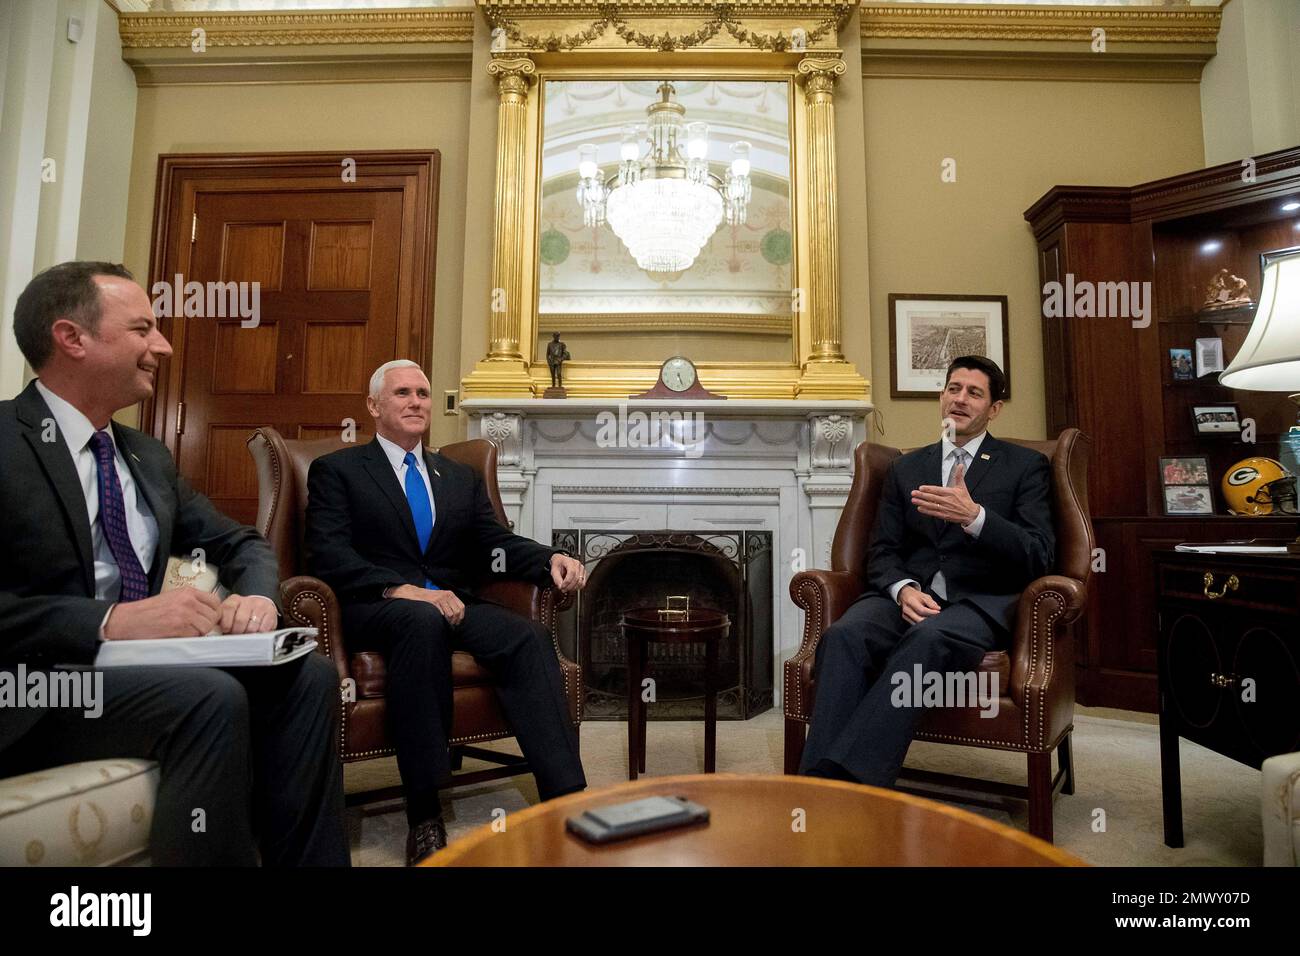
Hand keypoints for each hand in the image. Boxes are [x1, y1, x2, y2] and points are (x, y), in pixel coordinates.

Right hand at [103, 588, 222, 639]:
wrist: (129, 620)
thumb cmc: (149, 611)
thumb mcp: (173, 598)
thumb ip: (191, 601)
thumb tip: (208, 611)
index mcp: (188, 592)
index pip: (215, 601)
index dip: (214, 612)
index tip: (209, 618)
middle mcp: (189, 601)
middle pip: (214, 615)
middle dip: (207, 624)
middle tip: (196, 628)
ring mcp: (185, 614)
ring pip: (207, 627)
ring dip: (199, 632)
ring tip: (185, 632)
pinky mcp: (179, 628)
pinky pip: (195, 635)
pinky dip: (190, 638)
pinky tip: (179, 635)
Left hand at [218, 594, 277, 633]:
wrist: (261, 606)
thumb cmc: (242, 614)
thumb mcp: (230, 614)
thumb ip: (221, 620)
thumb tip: (214, 632)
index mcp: (234, 600)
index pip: (227, 609)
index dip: (225, 623)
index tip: (226, 630)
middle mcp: (248, 601)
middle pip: (240, 620)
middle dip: (237, 632)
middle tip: (236, 634)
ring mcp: (260, 606)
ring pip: (252, 626)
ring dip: (248, 634)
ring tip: (246, 634)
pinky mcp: (270, 613)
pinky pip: (263, 628)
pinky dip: (259, 634)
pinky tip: (257, 632)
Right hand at [390, 584, 464, 625]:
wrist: (416, 594)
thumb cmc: (429, 598)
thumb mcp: (441, 597)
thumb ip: (449, 603)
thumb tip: (458, 616)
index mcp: (450, 594)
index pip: (461, 607)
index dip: (461, 616)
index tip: (457, 622)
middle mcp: (446, 595)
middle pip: (457, 611)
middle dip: (455, 620)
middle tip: (452, 625)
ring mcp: (440, 598)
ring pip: (450, 614)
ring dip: (449, 621)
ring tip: (446, 624)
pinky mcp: (433, 602)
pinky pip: (442, 613)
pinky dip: (442, 619)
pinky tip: (440, 621)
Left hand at [549, 554, 585, 592]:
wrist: (561, 561)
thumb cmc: (558, 564)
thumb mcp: (554, 570)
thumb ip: (557, 579)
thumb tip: (560, 586)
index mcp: (570, 561)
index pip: (572, 572)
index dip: (567, 581)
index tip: (562, 586)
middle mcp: (577, 565)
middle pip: (576, 578)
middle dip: (569, 586)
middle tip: (563, 589)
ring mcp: (581, 569)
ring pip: (581, 582)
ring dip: (573, 588)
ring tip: (567, 589)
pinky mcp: (583, 574)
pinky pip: (583, 583)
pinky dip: (577, 587)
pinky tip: (571, 588)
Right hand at [899, 585, 941, 624]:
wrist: (904, 595)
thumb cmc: (914, 595)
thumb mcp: (924, 595)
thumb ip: (931, 602)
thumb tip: (937, 608)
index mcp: (910, 601)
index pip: (921, 610)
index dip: (931, 612)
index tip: (938, 612)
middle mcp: (906, 609)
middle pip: (919, 619)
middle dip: (929, 619)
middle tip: (935, 617)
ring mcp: (905, 615)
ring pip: (917, 622)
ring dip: (925, 622)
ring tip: (931, 618)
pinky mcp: (905, 619)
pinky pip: (914, 623)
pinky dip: (921, 623)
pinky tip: (925, 619)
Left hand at [911, 462, 980, 524]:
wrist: (971, 513)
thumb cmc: (965, 499)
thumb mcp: (962, 487)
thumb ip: (959, 476)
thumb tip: (960, 465)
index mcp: (951, 493)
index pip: (938, 490)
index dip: (929, 489)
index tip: (921, 488)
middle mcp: (947, 500)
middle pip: (932, 497)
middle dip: (922, 495)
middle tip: (913, 493)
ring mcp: (945, 508)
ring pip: (931, 505)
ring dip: (921, 503)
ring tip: (914, 500)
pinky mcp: (945, 515)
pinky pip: (934, 513)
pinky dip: (926, 511)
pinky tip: (920, 508)